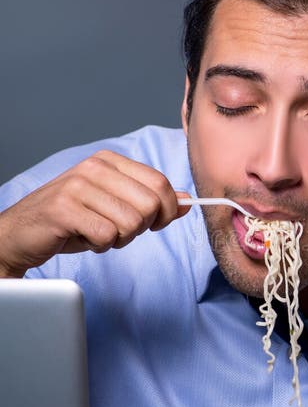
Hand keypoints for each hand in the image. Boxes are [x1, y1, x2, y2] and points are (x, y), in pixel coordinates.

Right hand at [0, 150, 189, 277]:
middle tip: (116, 231)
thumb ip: (150, 201)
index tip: (153, 223)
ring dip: (117, 238)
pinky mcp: (65, 209)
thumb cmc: (71, 222)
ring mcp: (78, 186)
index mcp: (109, 161)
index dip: (165, 210)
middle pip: (149, 204)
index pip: (160, 182)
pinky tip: (82, 238)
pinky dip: (99, 245)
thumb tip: (185, 201)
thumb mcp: (114, 207)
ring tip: (95, 233)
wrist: (22, 234)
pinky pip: (107, 235)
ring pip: (131, 222)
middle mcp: (94, 167)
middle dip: (139, 228)